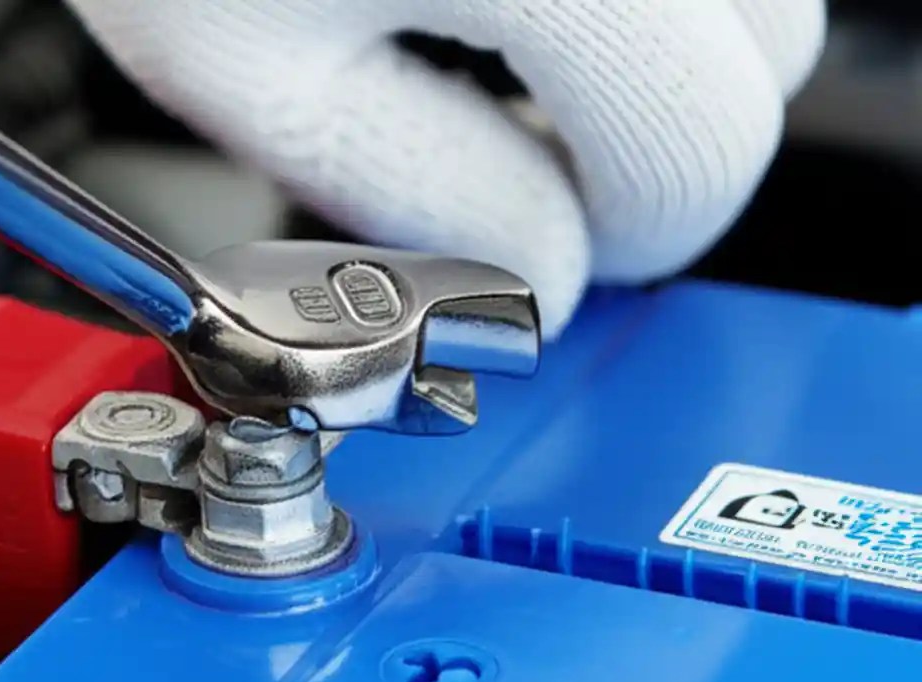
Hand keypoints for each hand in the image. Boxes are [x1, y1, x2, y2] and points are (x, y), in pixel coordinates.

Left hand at [64, 0, 824, 336]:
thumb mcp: (263, 87)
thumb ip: (428, 201)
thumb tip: (545, 275)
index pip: (700, 145)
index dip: (636, 233)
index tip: (568, 244)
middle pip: (771, 54)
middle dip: (663, 143)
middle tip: (540, 147)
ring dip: (673, 54)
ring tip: (527, 52)